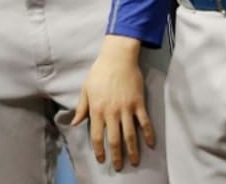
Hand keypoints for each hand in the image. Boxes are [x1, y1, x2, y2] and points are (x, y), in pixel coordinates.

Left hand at [72, 36, 154, 170]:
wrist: (117, 58)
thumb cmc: (99, 72)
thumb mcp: (85, 89)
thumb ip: (81, 108)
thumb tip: (75, 123)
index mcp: (97, 109)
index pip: (97, 135)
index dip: (99, 150)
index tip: (102, 159)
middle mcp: (112, 112)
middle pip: (114, 139)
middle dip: (116, 155)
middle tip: (118, 166)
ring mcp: (126, 108)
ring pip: (130, 134)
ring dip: (133, 150)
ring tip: (135, 162)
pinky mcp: (138, 103)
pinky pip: (144, 122)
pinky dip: (148, 134)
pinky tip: (150, 144)